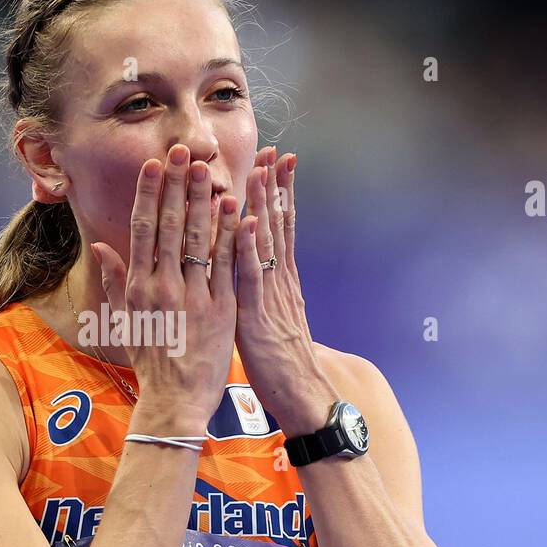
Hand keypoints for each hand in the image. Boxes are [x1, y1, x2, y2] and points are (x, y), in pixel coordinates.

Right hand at [91, 144, 241, 426]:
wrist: (174, 402)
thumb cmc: (150, 364)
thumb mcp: (124, 323)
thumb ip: (114, 282)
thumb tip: (103, 247)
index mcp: (138, 287)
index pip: (142, 229)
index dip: (148, 193)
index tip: (154, 165)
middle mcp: (163, 286)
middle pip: (169, 224)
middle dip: (176, 184)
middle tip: (182, 150)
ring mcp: (193, 297)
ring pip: (198, 238)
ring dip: (202, 199)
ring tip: (206, 167)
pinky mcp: (221, 310)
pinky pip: (227, 265)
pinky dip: (231, 234)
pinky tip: (235, 207)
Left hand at [234, 147, 337, 432]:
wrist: (300, 395)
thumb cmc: (279, 363)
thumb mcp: (269, 320)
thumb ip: (262, 293)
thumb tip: (256, 275)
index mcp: (279, 282)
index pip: (279, 229)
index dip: (279, 195)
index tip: (277, 162)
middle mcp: (280, 282)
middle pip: (278, 225)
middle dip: (276, 187)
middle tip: (276, 151)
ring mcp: (272, 295)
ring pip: (267, 242)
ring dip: (265, 205)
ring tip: (264, 170)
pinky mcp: (259, 314)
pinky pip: (253, 276)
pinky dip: (249, 248)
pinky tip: (246, 222)